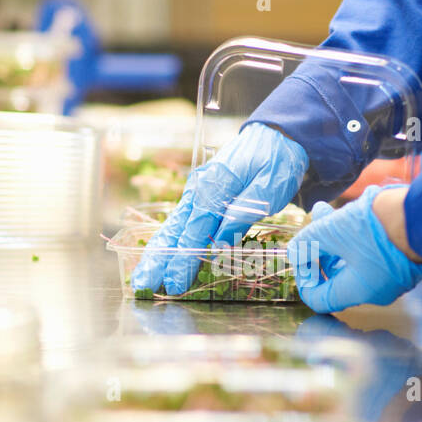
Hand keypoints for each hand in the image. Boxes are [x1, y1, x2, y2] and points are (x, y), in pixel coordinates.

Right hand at [130, 123, 307, 295]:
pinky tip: (160, 256)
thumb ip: (242, 214)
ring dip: (158, 253)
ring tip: (144, 277)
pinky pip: (182, 222)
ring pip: (174, 227)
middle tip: (144, 286)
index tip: (175, 283)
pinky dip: (170, 241)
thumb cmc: (277, 161)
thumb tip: (218, 242)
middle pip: (175, 230)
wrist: (276, 135)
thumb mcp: (269, 188)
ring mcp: (198, 192)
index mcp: (215, 187)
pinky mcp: (201, 196)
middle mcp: (199, 189)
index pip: (195, 230)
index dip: (183, 259)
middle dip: (159, 260)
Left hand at [287, 184, 421, 313]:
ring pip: (354, 260)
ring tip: (325, 210)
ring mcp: (394, 276)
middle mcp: (377, 290)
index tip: (301, 255)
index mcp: (358, 292)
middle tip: (312, 224)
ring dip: (335, 238)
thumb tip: (295, 251)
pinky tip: (350, 213)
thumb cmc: (376, 229)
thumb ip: (308, 243)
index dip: (304, 278)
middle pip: (336, 276)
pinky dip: (356, 238)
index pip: (319, 298)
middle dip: (320, 249)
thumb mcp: (332, 232)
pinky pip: (373, 254)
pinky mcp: (405, 259)